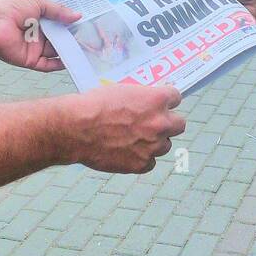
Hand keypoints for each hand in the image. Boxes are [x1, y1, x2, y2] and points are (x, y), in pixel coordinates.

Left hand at [0, 0, 80, 72]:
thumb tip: (78, 16)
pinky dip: (60, 65)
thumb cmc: (13, 9)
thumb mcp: (39, 3)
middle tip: (93, 40)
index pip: (60, 24)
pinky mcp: (31, 61)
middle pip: (60, 40)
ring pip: (56, 53)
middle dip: (74, 40)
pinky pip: (48, 65)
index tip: (88, 25)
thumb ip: (58, 11)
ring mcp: (35, 49)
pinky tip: (72, 60)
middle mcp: (39, 36)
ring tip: (88, 50)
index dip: (72, 25)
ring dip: (69, 52)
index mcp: (40, 21)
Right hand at [67, 84, 185, 172]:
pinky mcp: (142, 164)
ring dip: (155, 142)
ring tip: (134, 139)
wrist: (75, 129)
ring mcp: (153, 146)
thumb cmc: (94, 106)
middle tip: (155, 123)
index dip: (167, 101)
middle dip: (168, 123)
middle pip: (179, 124)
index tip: (161, 103)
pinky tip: (127, 151)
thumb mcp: (122, 91)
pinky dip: (141, 158)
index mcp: (157, 100)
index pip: (176, 98)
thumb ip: (142, 98)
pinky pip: (150, 162)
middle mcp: (160, 123)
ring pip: (165, 145)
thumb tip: (150, 103)